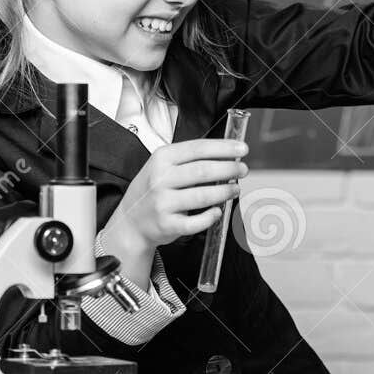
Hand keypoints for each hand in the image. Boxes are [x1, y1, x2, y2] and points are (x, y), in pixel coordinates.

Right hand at [106, 138, 247, 248]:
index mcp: (162, 159)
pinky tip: (217, 211)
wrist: (130, 220)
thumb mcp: (163, 166)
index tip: (242, 149)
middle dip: (229, 169)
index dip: (224, 148)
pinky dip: (210, 217)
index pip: (198, 148)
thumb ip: (189, 159)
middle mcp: (160, 179)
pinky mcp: (167, 224)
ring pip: (202, 196)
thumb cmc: (152, 190)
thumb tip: (227, 156)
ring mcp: (162, 203)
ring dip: (224, 192)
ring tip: (235, 189)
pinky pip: (195, 222)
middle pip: (203, 171)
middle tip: (243, 170)